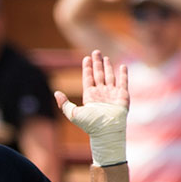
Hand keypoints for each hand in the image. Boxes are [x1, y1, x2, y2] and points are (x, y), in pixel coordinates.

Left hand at [54, 51, 129, 165]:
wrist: (107, 130)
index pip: (88, 78)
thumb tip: (56, 93)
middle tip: (95, 51)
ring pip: (110, 76)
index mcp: (90, 96)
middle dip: (97, 63)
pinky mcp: (123, 95)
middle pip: (98, 74)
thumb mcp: (73, 114)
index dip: (87, 68)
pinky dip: (123, 74)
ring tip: (106, 57)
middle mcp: (101, 93)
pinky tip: (122, 66)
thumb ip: (64, 103)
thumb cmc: (90, 124)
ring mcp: (112, 94)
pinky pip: (123, 82)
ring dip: (108, 66)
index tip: (86, 58)